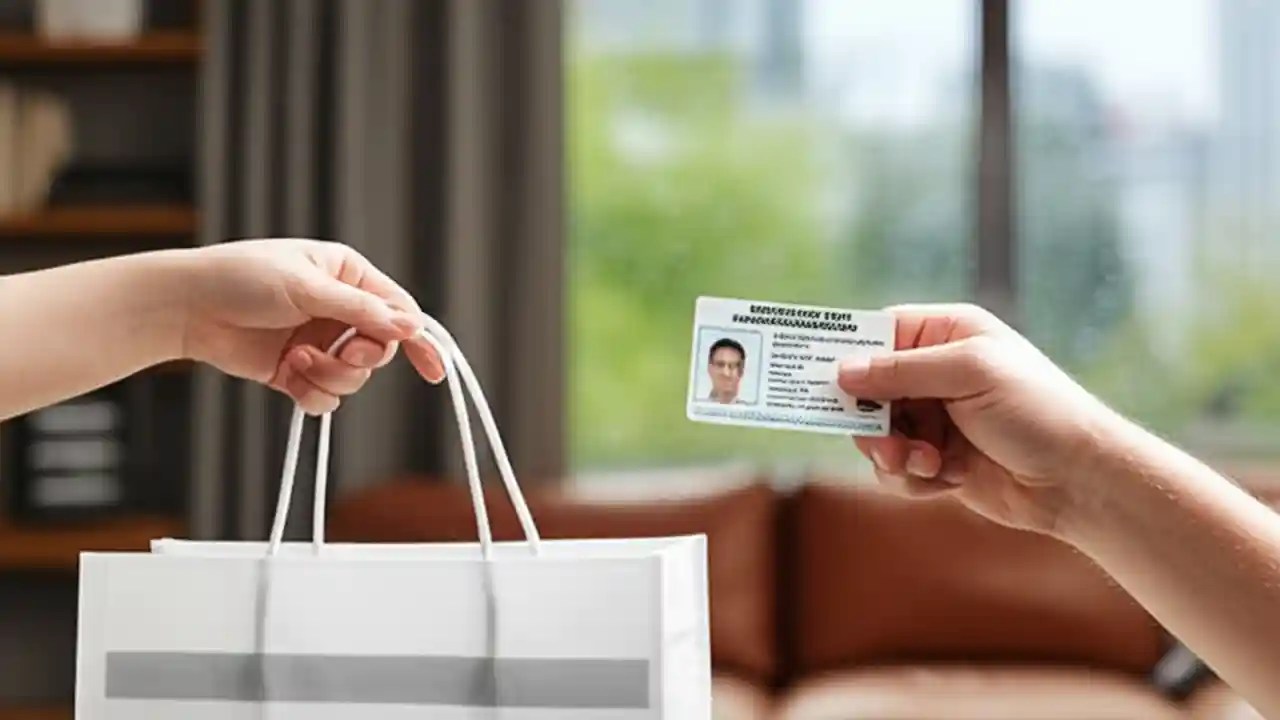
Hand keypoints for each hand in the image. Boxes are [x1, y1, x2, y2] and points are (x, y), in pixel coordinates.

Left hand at [179, 239, 444, 413]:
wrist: (184, 307)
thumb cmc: (240, 278)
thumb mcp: (308, 287)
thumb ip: (362, 310)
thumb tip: (411, 326)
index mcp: (347, 276)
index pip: (396, 309)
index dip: (417, 338)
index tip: (433, 369)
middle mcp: (338, 310)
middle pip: (379, 349)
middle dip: (361, 357)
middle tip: (344, 352)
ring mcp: (318, 342)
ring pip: (353, 377)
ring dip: (331, 375)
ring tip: (296, 361)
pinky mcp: (295, 371)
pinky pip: (325, 396)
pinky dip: (313, 393)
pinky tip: (288, 374)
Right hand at [837, 303, 1124, 534]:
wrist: (1079, 480)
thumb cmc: (1036, 411)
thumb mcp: (968, 373)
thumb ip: (901, 370)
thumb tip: (842, 371)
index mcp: (947, 334)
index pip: (878, 333)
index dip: (847, 353)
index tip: (816, 375)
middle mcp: (938, 372)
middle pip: (868, 389)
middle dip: (870, 418)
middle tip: (880, 437)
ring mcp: (936, 418)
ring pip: (877, 433)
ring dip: (892, 453)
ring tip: (922, 462)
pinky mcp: (937, 459)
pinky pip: (895, 468)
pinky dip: (910, 477)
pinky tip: (942, 479)